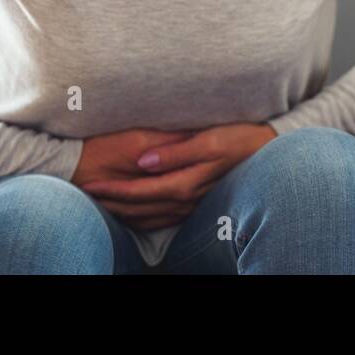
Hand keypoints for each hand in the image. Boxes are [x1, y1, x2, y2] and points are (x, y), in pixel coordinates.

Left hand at [77, 122, 276, 232]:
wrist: (267, 150)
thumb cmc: (239, 138)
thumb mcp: (209, 139)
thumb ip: (175, 151)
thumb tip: (144, 160)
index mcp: (185, 183)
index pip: (140, 190)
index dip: (113, 189)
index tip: (90, 184)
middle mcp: (186, 198)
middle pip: (140, 207)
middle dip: (111, 202)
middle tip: (86, 195)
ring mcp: (192, 203)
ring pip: (149, 216)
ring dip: (123, 211)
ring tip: (101, 203)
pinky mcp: (197, 202)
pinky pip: (162, 217)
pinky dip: (142, 216)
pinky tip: (132, 211)